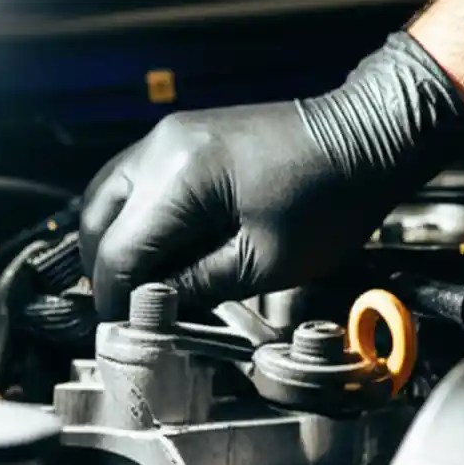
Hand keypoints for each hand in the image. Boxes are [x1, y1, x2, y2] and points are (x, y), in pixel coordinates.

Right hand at [80, 32, 463, 318]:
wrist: (366, 137)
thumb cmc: (329, 199)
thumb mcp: (263, 262)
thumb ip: (196, 286)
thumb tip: (152, 310)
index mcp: (178, 178)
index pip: (118, 251)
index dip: (115, 298)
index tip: (123, 329)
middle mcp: (160, 147)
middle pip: (98, 220)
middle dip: (105, 270)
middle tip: (127, 310)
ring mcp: (168, 135)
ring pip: (107, 195)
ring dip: (114, 241)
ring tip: (141, 282)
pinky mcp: (182, 135)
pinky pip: (134, 178)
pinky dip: (133, 215)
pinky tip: (158, 247)